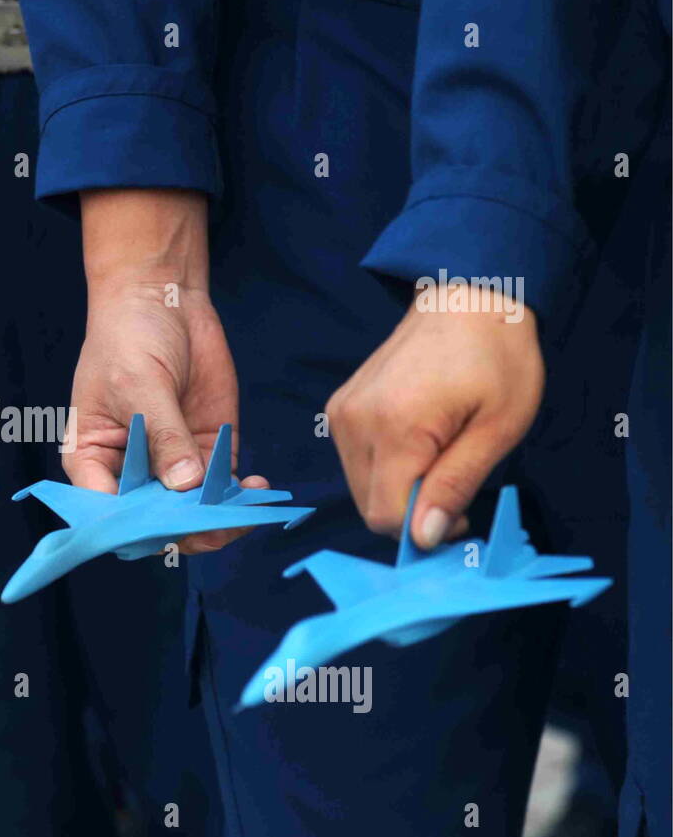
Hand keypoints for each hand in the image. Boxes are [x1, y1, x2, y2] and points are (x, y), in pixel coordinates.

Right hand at [68, 189, 251, 554]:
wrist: (164, 299)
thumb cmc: (129, 337)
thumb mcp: (139, 384)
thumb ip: (162, 436)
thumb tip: (185, 485)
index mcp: (92, 462)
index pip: (105, 513)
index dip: (131, 529)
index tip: (163, 528)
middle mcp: (130, 474)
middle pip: (153, 523)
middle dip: (185, 529)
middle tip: (215, 523)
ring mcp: (170, 466)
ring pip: (192, 515)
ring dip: (220, 520)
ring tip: (244, 509)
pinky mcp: (207, 453)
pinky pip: (223, 492)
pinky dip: (242, 499)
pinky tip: (257, 487)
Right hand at [326, 285, 543, 547]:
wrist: (467, 298)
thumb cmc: (497, 357)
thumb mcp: (498, 427)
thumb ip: (456, 484)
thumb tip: (423, 538)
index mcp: (395, 427)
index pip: (386, 515)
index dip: (423, 530)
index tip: (459, 513)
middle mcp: (354, 422)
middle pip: (369, 505)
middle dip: (411, 510)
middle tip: (454, 483)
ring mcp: (341, 414)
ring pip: (360, 487)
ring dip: (398, 488)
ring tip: (439, 453)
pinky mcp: (338, 408)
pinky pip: (355, 462)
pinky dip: (385, 467)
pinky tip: (417, 439)